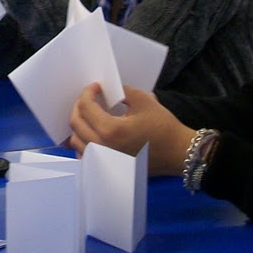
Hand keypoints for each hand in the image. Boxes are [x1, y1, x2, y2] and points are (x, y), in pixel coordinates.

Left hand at [68, 85, 194, 173]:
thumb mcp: (144, 100)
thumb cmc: (163, 127)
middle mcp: (102, 147)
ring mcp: (103, 160)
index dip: (87, 93)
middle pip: (76, 123)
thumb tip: (108, 90)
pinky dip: (83, 142)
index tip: (95, 87)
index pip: (86, 107)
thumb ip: (122, 92)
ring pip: (76, 140)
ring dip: (79, 124)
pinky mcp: (108, 166)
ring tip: (89, 114)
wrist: (177, 152)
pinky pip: (84, 154)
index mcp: (110, 130)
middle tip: (90, 97)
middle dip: (79, 106)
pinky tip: (93, 132)